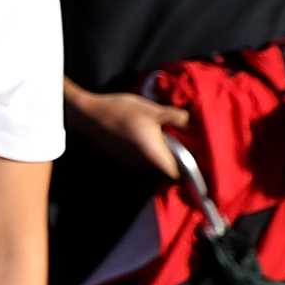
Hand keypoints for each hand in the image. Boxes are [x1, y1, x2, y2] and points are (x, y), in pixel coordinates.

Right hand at [68, 87, 189, 178]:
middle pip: (166, 169)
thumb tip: (190, 123)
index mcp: (155, 156)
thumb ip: (177, 117)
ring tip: (162, 134)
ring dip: (160, 152)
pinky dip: (146, 150)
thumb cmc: (122, 112)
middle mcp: (143, 164)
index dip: (190, 170)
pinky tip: (144, 133)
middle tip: (181, 140)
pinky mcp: (121, 157)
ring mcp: (130, 162)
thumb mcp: (154, 109)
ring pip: (153, 163)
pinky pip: (141, 158)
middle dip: (175, 157)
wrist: (88, 114)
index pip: (178, 175)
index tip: (196, 158)